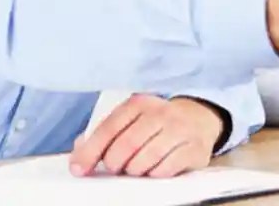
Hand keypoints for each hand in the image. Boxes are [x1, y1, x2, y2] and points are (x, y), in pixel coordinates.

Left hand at [69, 94, 222, 177]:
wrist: (199, 118)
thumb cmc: (157, 123)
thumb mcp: (131, 120)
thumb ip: (104, 134)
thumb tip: (79, 153)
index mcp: (139, 104)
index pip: (109, 128)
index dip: (90, 152)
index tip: (79, 169)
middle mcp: (161, 113)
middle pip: (126, 146)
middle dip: (115, 163)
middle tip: (116, 168)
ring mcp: (180, 130)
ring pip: (145, 160)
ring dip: (135, 170)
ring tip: (136, 167)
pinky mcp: (194, 148)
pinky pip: (165, 170)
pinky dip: (155, 174)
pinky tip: (155, 168)